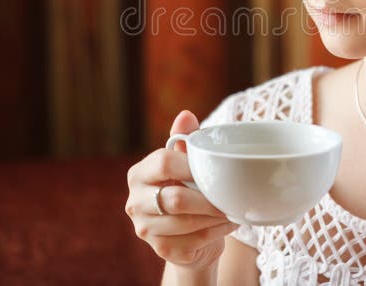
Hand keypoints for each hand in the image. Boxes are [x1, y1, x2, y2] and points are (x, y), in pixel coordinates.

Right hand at [125, 110, 238, 270]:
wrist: (190, 236)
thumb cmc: (188, 191)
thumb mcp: (186, 164)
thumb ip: (184, 141)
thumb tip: (186, 114)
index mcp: (138, 174)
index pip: (163, 162)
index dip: (191, 165)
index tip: (214, 168)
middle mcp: (134, 202)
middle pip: (175, 198)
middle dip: (208, 198)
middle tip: (228, 196)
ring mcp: (144, 229)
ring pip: (186, 222)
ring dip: (215, 216)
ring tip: (231, 209)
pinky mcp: (160, 250)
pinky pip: (193, 241)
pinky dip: (215, 232)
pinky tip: (226, 224)